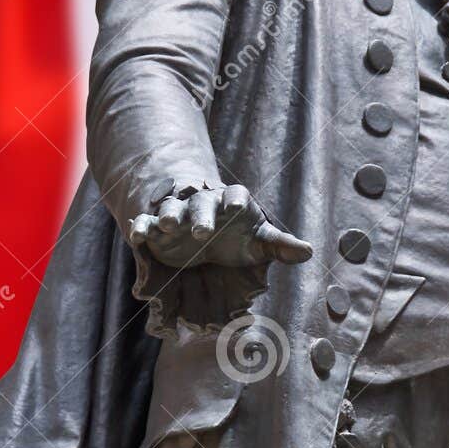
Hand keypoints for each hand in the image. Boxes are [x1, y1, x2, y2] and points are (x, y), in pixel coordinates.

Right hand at [129, 184, 312, 270]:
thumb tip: (310, 252)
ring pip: (173, 209)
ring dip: (170, 215)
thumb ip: (280, 246)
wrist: (205, 235)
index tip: (235, 208)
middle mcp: (204, 203)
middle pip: (202, 203)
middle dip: (201, 215)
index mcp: (231, 203)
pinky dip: (142, 227)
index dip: (235, 200)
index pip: (235, 194)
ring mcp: (180, 213)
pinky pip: (148, 223)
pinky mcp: (158, 228)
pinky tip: (138, 235)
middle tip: (202, 232)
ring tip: (168, 226)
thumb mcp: (258, 243)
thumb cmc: (237, 236)